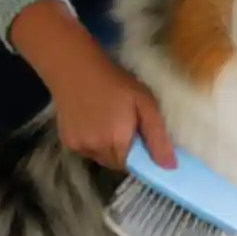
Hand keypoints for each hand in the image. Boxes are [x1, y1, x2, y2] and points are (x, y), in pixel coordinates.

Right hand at [11, 0, 175, 169]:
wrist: (74, 68)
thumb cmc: (115, 82)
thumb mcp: (144, 102)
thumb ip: (158, 136)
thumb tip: (170, 167)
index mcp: (118, 142)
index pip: (133, 165)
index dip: (138, 153)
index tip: (138, 136)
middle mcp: (97, 150)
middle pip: (116, 163)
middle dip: (123, 150)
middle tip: (123, 125)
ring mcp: (79, 147)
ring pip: (100, 158)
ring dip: (106, 148)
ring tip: (106, 122)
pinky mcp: (67, 142)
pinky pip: (86, 151)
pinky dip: (91, 142)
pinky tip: (91, 122)